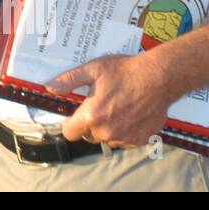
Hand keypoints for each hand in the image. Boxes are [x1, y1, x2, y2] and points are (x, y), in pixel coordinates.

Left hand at [45, 53, 173, 147]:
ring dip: (107, 128)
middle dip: (89, 123)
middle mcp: (107, 131)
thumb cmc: (125, 71)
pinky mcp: (140, 140)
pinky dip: (124, 131)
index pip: (70, 133)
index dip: (70, 123)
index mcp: (92, 116)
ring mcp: (124, 138)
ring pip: (106, 138)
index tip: (75, 114)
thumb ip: (68, 80)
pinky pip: (124, 140)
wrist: (158, 77)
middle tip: (99, 105)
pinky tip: (129, 113)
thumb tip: (49, 88)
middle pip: (88, 136)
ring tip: (116, 107)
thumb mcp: (92, 69)